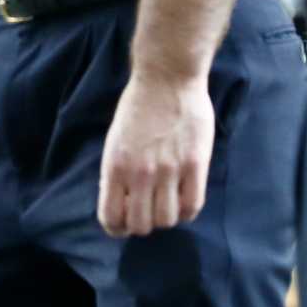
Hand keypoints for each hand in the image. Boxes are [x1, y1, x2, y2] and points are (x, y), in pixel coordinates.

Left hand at [98, 72, 215, 236]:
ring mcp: (169, 170)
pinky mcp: (195, 164)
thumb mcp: (115, 140)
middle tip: (149, 210)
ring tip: (169, 202)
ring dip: (167, 217)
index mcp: (115, 167)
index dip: (118, 228)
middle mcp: (140, 174)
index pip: (111, 218)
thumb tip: (122, 201)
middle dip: (143, 224)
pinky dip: (188, 211)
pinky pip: (193, 205)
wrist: (167, 77)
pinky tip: (185, 199)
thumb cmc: (138, 106)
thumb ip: (117, 172)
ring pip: (168, 219)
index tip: (124, 223)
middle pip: (141, 225)